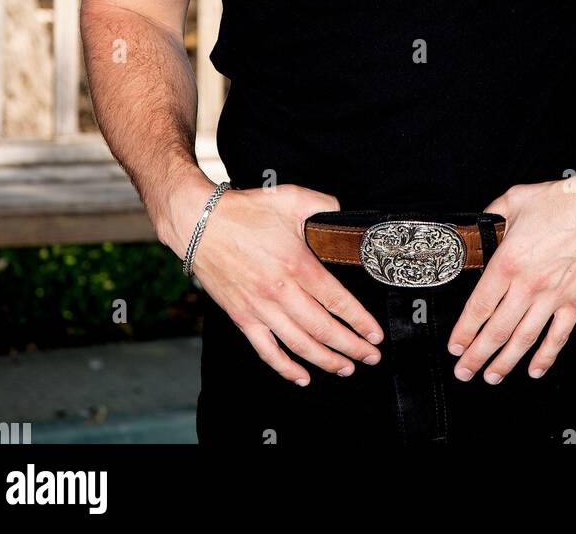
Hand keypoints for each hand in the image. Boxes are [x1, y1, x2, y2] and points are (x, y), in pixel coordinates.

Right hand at [189, 182, 384, 385]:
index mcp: (297, 264)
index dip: (359, 321)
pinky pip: (266, 351)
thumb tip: (343, 218)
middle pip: (324, 329)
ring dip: (326, 361)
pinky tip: (302, 377)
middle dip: (352, 347)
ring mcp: (260, 308)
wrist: (200, 224)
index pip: (337, 301)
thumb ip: (323, 206)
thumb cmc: (245, 211)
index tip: (375, 333)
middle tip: (371, 356)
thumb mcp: (291, 198)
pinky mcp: (242, 317)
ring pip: (299, 345)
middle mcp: (280, 291)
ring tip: (347, 368)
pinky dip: (286, 368)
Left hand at [446, 176, 575, 383]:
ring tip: (491, 376)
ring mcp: (553, 297)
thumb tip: (482, 226)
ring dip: (505, 362)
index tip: (455, 345)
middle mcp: (528, 285)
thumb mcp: (515, 200)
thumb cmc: (561, 201)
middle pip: (496, 330)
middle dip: (477, 355)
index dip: (464, 331)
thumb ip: (493, 216)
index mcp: (508, 262)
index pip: (479, 306)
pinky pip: (558, 337)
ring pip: (523, 339)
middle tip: (464, 371)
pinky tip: (534, 370)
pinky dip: (546, 357)